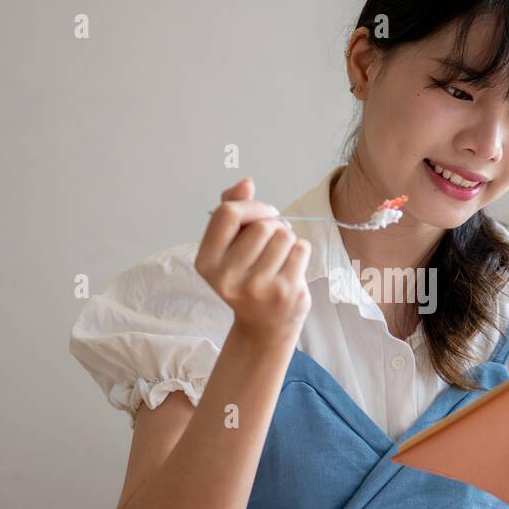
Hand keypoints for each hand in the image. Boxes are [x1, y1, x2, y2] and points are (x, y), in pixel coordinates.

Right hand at [195, 177, 312, 344]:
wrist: (264, 325)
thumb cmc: (246, 277)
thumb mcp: (228, 246)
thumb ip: (232, 209)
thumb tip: (246, 183)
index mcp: (206, 262)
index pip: (228, 213)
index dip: (251, 206)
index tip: (262, 214)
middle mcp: (228, 278)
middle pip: (263, 225)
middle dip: (273, 225)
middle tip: (271, 242)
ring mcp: (258, 288)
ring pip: (284, 235)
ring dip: (288, 238)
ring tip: (280, 255)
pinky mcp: (286, 293)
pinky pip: (302, 249)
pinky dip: (300, 251)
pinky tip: (291, 267)